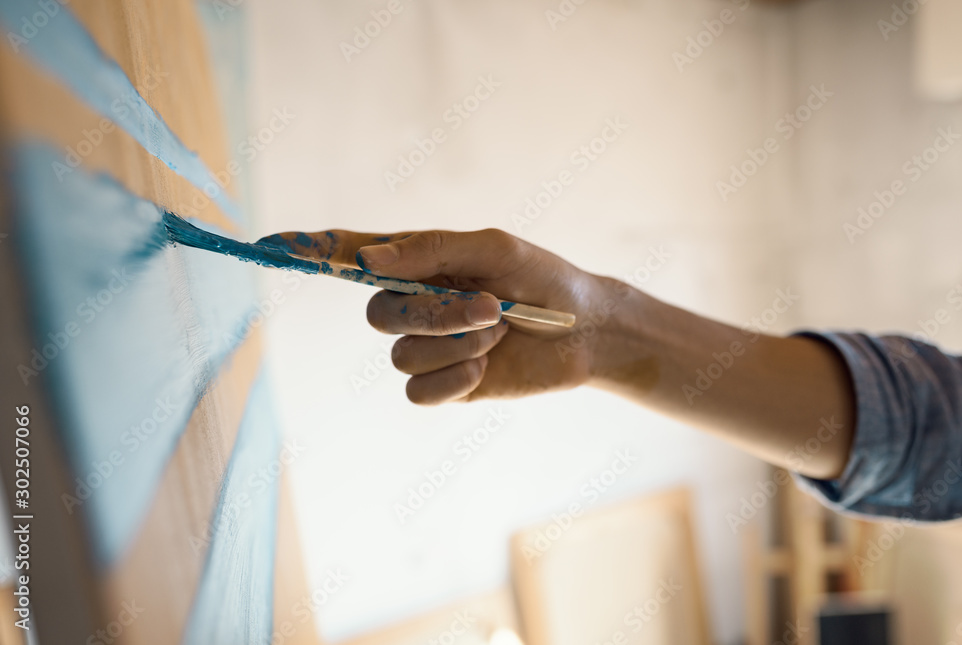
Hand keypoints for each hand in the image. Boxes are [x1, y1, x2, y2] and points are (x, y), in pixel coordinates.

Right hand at [258, 228, 613, 403]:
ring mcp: (427, 347)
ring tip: (500, 330)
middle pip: (378, 314)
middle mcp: (414, 304)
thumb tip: (366, 257)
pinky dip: (456, 379)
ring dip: (457, 344)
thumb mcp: (492, 248)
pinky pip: (417, 392)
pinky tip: (487, 367)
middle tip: (488, 305)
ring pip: (401, 355)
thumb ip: (430, 250)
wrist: (585, 330)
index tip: (268, 245)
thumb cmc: (543, 277)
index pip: (352, 256)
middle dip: (435, 313)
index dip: (310, 251)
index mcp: (420, 263)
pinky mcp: (445, 384)